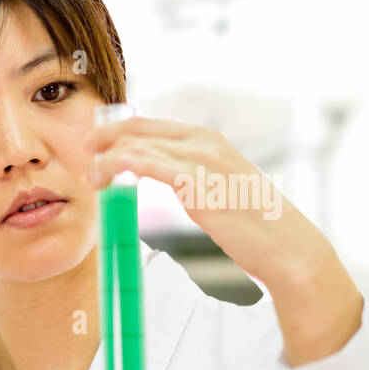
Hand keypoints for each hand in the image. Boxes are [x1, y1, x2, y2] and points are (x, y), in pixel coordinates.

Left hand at [84, 115, 335, 288]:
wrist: (284, 246)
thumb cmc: (250, 222)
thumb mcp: (215, 187)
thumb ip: (187, 175)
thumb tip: (159, 176)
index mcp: (206, 138)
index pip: (148, 123)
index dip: (114, 131)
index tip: (93, 147)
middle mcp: (203, 140)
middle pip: (136, 129)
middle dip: (103, 142)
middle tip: (83, 161)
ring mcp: (200, 159)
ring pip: (135, 145)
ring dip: (105, 161)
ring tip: (90, 180)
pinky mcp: (196, 182)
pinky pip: (145, 164)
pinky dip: (118, 166)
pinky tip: (104, 179)